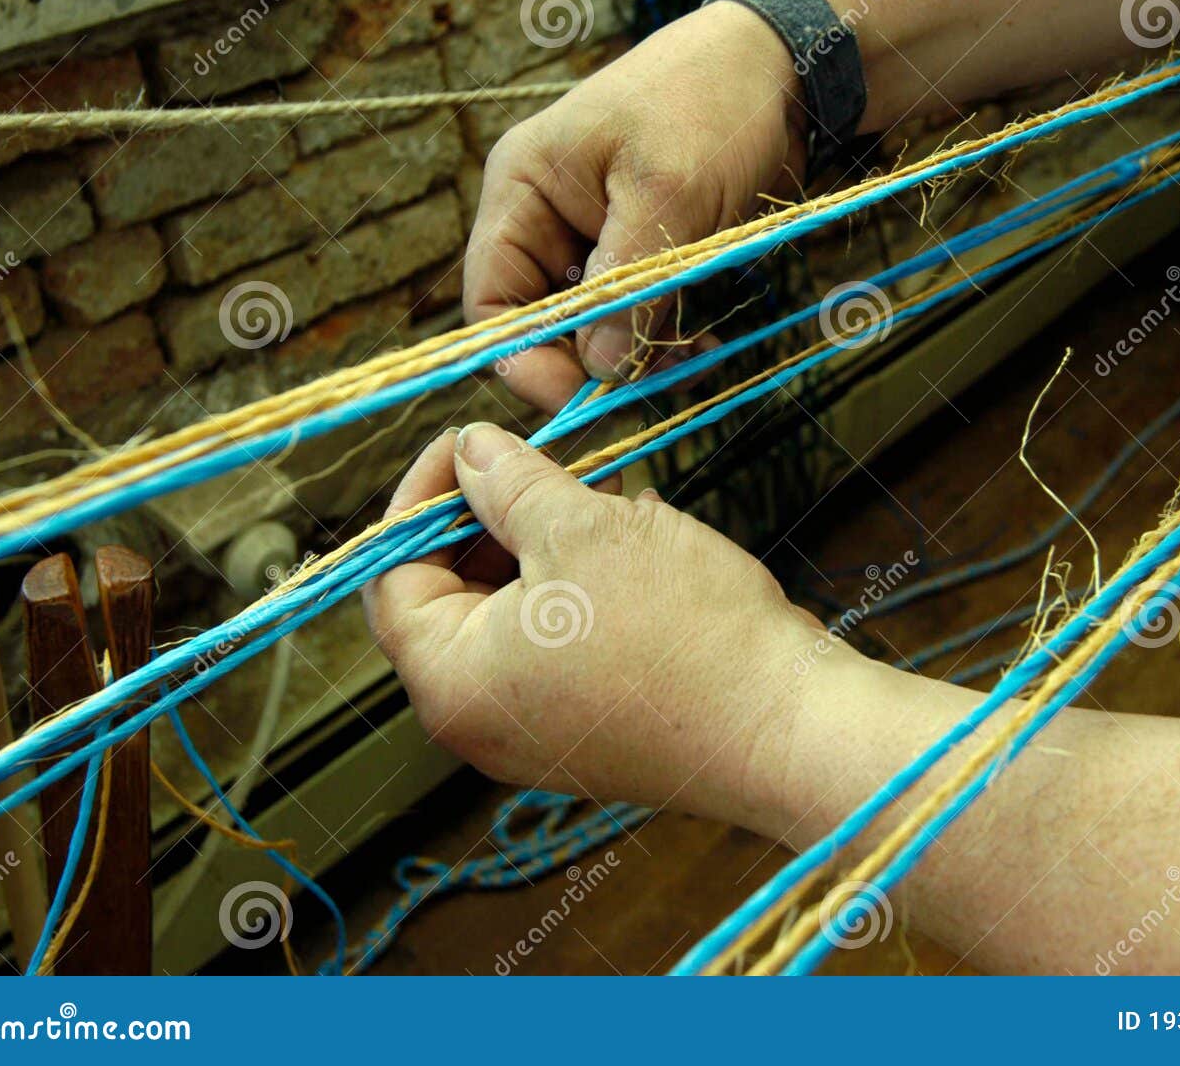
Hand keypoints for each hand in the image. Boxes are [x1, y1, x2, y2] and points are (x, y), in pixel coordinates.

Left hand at [362, 422, 827, 823]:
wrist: (788, 728)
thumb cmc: (681, 633)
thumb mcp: (582, 529)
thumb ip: (507, 483)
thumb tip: (468, 449)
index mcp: (451, 682)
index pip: (392, 577)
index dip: (422, 498)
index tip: (468, 444)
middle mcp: (482, 723)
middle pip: (451, 597)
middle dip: (492, 520)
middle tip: (541, 466)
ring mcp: (540, 734)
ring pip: (514, 615)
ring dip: (547, 546)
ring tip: (605, 502)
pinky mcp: (594, 732)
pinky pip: (561, 645)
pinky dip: (583, 589)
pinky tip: (640, 548)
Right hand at [464, 2, 802, 413]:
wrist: (783, 65)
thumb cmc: (711, 104)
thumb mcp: (667, 194)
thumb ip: (628, 284)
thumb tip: (602, 371)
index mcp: (524, 190)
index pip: (490, 302)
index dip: (525, 359)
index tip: (583, 397)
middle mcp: (545, 217)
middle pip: (540, 323)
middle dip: (591, 363)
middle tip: (655, 383)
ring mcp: (591, 236)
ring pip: (591, 328)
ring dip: (634, 355)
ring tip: (690, 360)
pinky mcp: (637, 252)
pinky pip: (631, 315)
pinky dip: (660, 337)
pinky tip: (700, 341)